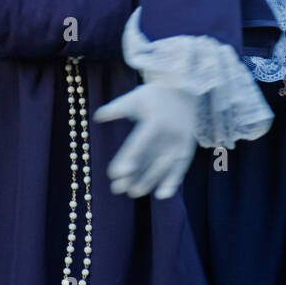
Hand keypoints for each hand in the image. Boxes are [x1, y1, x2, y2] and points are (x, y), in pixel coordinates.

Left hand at [94, 83, 197, 199]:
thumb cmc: (156, 95)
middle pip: (149, 159)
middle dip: (134, 175)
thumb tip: (98, 116)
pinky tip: (161, 194)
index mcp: (155, 121)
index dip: (127, 159)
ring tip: (133, 192)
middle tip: (117, 188)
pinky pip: (181, 168)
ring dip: (149, 181)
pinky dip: (172, 181)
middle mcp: (169, 134)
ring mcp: (180, 143)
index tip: (114, 174)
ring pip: (163, 167)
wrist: (187, 90)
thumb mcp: (136, 97)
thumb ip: (117, 108)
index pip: (138, 144)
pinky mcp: (187, 148)